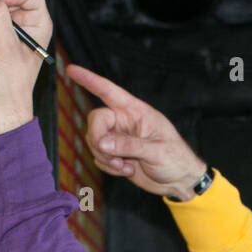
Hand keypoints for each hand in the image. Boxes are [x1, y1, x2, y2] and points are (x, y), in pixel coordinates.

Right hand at [66, 64, 208, 199]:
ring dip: (106, 158)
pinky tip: (128, 171)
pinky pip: (99, 157)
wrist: (180, 181)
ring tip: (127, 167)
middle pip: (96, 120)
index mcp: (136, 111)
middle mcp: (125, 122)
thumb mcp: (156, 151)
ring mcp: (119, 139)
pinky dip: (108, 166)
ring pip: (95, 141)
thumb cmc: (176, 160)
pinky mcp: (116, 155)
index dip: (89, 80)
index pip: (108, 91)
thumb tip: (102, 143)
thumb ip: (129, 146)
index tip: (71, 70)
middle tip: (113, 156)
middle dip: (98, 139)